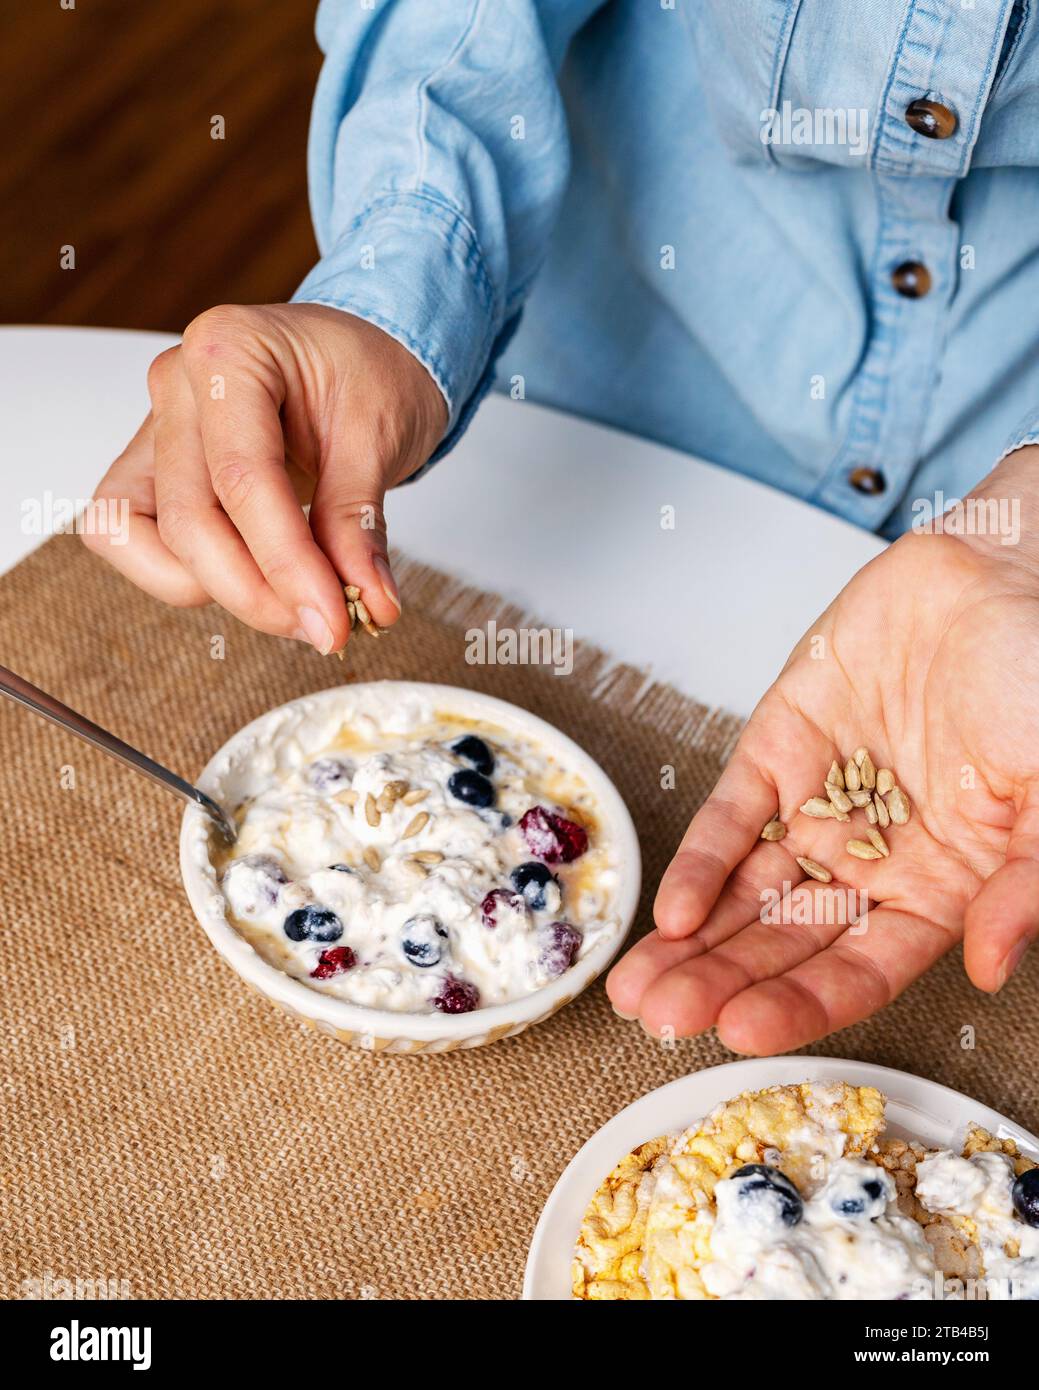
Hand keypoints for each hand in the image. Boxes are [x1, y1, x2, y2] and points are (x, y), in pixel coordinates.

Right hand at [82, 303, 446, 650]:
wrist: (363, 358)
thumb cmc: (369, 375)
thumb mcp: (381, 438)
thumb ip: (360, 524)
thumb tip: (366, 604)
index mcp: (229, 351)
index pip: (243, 479)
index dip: (287, 563)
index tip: (333, 621)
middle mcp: (176, 385)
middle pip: (189, 519)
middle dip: (258, 593)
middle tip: (328, 626)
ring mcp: (154, 429)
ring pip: (146, 538)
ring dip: (221, 590)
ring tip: (297, 599)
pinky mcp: (149, 472)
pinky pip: (130, 539)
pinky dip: (185, 577)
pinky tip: (253, 579)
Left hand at [607, 449, 1038, 1053]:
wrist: (1007, 567)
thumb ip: (1020, 883)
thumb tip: (986, 966)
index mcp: (942, 882)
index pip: (861, 967)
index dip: (803, 1004)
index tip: (743, 1035)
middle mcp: (875, 852)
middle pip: (789, 937)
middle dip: (724, 980)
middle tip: (662, 1018)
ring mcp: (824, 797)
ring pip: (749, 885)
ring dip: (695, 938)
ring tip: (640, 986)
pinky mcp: (784, 740)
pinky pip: (734, 811)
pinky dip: (701, 858)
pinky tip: (671, 908)